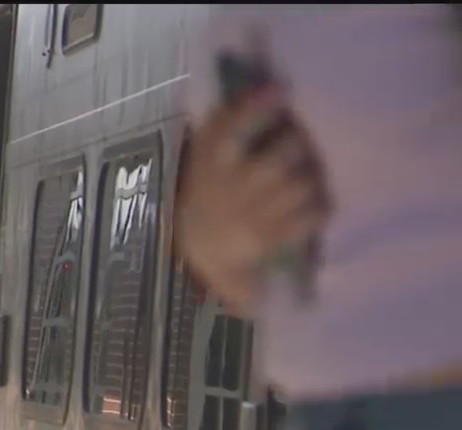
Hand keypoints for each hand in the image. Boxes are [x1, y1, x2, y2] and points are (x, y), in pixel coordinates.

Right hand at [175, 88, 329, 313]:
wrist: (202, 252)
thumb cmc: (208, 193)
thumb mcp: (203, 159)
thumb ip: (224, 126)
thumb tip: (262, 85)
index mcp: (214, 161)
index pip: (237, 125)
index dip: (262, 105)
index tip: (282, 90)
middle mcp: (235, 183)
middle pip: (286, 152)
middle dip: (298, 145)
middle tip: (298, 147)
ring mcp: (254, 213)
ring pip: (303, 184)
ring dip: (311, 179)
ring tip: (304, 181)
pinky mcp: (271, 237)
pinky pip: (312, 215)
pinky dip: (319, 209)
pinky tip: (311, 207)